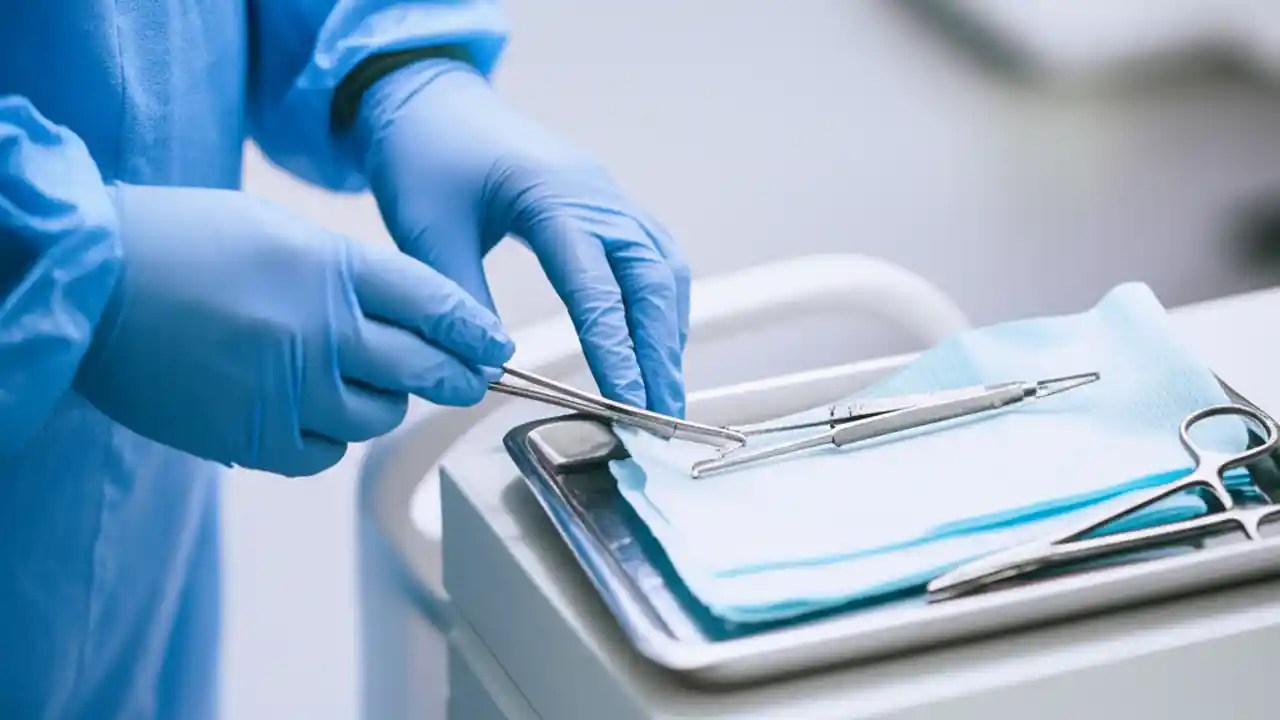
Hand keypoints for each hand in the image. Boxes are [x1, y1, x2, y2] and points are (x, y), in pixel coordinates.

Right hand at [74, 184, 513, 475]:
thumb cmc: (182, 243)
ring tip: (359, 382)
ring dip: (382, 403)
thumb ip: (349, 275)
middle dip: (454, 376)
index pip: (433, 304)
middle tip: (466, 379)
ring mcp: (287, 389)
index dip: (474, 330)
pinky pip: (325, 453)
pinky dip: (330, 437)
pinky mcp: (252, 437)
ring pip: (378, 416)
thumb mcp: (279, 230)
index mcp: (332, 268)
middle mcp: (319, 331)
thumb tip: (411, 320)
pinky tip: (311, 411)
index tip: (496, 346)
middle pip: (421, 369)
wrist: (88, 284)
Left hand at [358, 60, 689, 416]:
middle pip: (651, 279)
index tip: (627, 401)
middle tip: (661, 416)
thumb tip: (490, 366)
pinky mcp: (604, 205)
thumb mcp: (426, 230)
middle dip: (659, 352)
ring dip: (667, 332)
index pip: (599, 284)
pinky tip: (656, 345)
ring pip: (662, 269)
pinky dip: (661, 306)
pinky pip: (653, 257)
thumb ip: (461, 298)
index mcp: (551, 195)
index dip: (617, 347)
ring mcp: (607, 197)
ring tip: (663, 394)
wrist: (429, 98)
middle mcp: (595, 194)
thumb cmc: (423, 154)